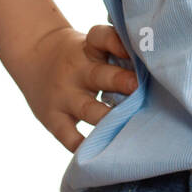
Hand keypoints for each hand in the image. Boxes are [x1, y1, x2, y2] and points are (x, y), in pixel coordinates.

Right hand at [7, 23, 138, 152]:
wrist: (34, 55)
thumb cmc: (80, 54)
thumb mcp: (93, 44)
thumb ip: (117, 54)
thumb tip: (157, 67)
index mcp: (89, 48)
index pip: (102, 37)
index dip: (117, 42)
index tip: (136, 48)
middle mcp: (77, 71)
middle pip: (99, 75)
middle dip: (120, 82)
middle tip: (139, 87)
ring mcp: (64, 96)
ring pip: (87, 108)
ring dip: (106, 117)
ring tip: (126, 124)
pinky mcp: (53, 118)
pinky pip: (68, 136)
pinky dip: (82, 146)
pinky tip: (98, 153)